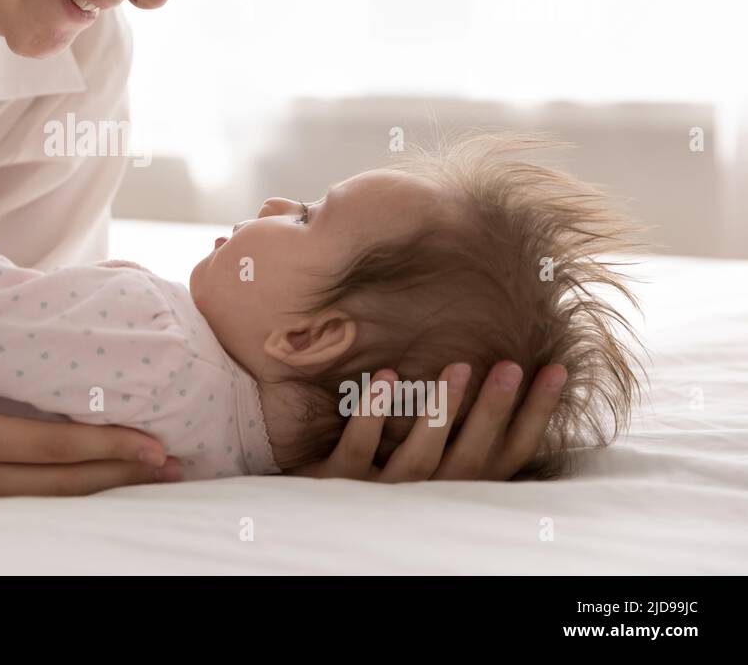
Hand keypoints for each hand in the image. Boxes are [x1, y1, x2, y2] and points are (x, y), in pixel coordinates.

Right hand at [0, 348, 180, 497]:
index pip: (45, 446)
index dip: (101, 446)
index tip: (148, 442)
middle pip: (60, 482)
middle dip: (119, 472)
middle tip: (172, 463)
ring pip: (47, 499)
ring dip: (101, 487)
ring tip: (148, 477)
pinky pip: (22, 503)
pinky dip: (64, 494)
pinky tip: (89, 487)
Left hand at [288, 361, 567, 481]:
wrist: (312, 505)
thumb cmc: (378, 467)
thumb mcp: (424, 453)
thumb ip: (456, 429)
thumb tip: (494, 368)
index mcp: (455, 487)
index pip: (508, 455)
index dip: (535, 415)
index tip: (556, 369)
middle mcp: (427, 495)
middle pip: (472, 458)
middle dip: (495, 412)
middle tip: (512, 365)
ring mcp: (383, 494)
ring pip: (420, 458)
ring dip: (441, 411)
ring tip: (459, 366)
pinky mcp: (340, 483)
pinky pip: (359, 449)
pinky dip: (372, 415)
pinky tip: (384, 376)